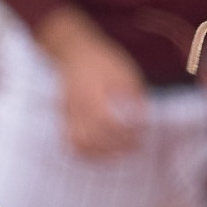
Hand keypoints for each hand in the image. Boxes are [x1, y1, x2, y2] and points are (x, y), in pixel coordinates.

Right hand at [36, 10, 148, 158]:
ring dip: (99, 154)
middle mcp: (78, 107)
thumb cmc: (103, 61)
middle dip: (116, 148)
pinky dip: (84, 151)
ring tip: (117, 153)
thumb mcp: (126, 73)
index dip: (125, 133)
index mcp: (93, 94)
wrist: (75, 51)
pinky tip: (100, 151)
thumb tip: (142, 120)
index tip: (140, 134)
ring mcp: (68, 113)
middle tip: (133, 146)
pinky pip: (69, 140)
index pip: (107, 123)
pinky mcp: (64, 116)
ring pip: (78, 144)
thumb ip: (134, 97)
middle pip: (92, 139)